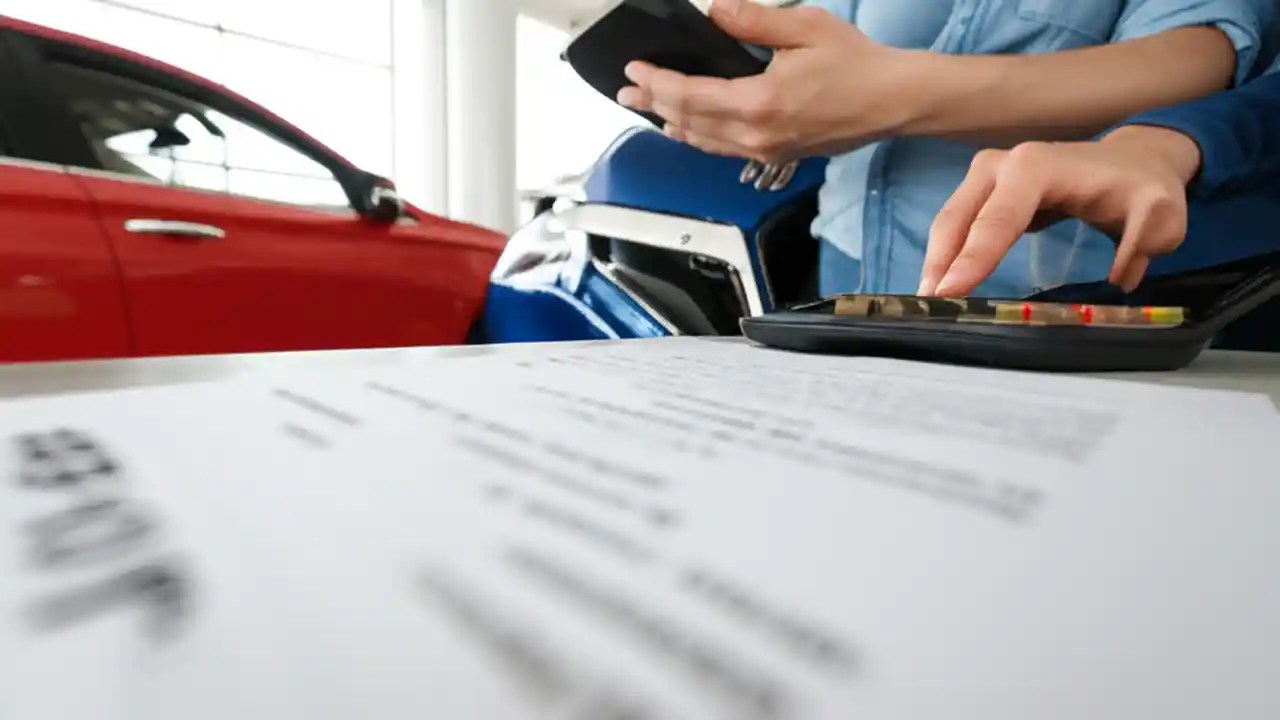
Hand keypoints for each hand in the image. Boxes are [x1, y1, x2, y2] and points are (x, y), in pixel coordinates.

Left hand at [616, 0, 918, 163]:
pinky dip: (697, 136)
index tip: (636, 68)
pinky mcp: (776, 154)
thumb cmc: (857, 66)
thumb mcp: (803, 27)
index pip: (688, 95)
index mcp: (758, 103)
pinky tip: (687, 128)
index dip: (656, 81)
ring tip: (648, 107)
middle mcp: (755, 135)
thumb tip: (715, 11)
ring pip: (702, 141)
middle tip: (628, 89)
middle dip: (652, 103)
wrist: (893, 101)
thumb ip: (752, 20)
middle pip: (687, 121)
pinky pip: (722, 149)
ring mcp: (764, 149)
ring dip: (671, 122)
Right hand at [919, 126, 1203, 296]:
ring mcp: (987, 172)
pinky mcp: (982, 187)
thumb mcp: (1160, 214)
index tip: (950, 293)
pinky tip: (941, 283)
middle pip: (958, 220)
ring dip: (935, 262)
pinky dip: (945, 254)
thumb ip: (1146, 242)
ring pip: (949, 222)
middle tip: (926, 309)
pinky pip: (956, 223)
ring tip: (926, 303)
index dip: (972, 258)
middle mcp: (1003, 164)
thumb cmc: (1142, 188)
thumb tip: (1120, 278)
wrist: (1134, 161)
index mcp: (1038, 168)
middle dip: (939, 265)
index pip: (996, 219)